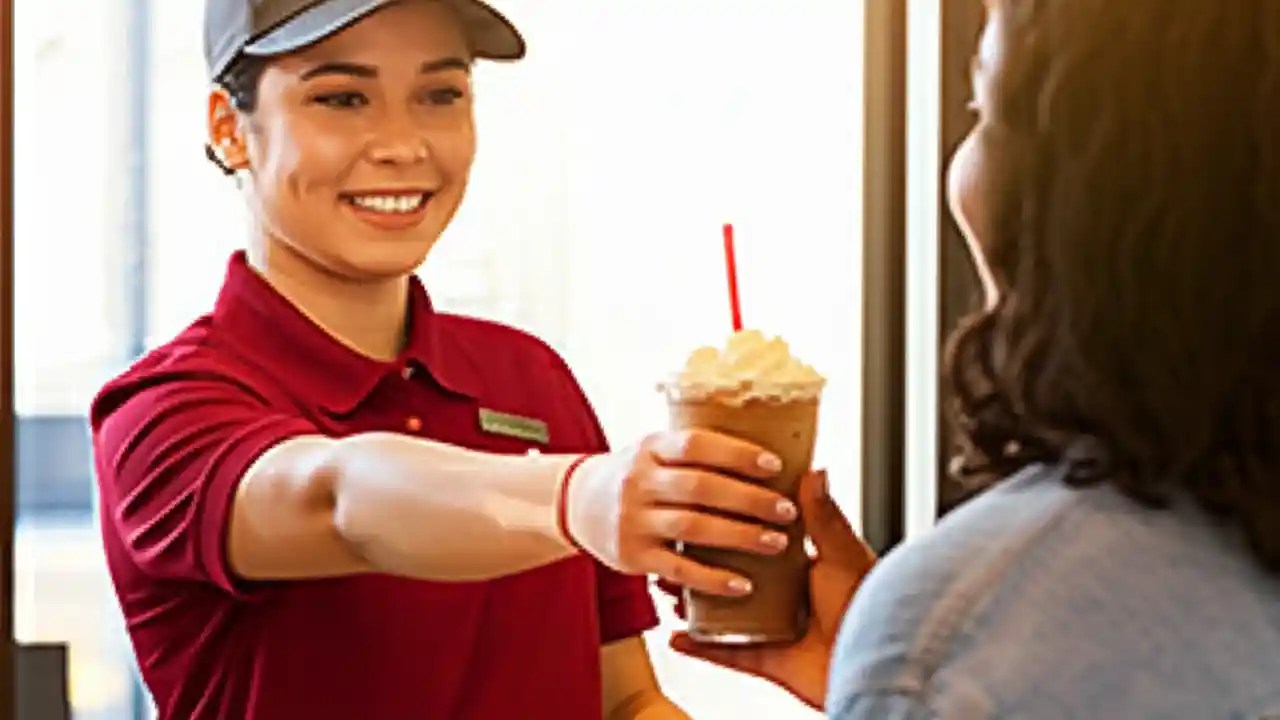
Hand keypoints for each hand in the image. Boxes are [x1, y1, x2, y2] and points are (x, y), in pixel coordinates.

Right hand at [563, 429, 799, 597]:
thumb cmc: (637, 477)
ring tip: (776, 542)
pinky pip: (677, 571)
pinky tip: (744, 585)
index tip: (775, 466)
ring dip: (740, 536)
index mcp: (651, 448)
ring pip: (692, 528)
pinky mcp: (632, 556)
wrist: (575, 504)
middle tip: (787, 510)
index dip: (737, 454)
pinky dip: (713, 580)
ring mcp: (634, 520)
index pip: (696, 445)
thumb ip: (696, 453)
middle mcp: (640, 481)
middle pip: (700, 488)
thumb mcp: (655, 452)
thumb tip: (767, 457)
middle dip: (750, 500)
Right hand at [662, 470, 875, 710]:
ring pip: (724, 613)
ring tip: (665, 585)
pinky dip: (700, 646)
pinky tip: (675, 635)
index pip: (764, 539)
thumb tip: (815, 469)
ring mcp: (776, 630)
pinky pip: (726, 653)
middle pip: (737, 574)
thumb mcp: (843, 554)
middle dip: (704, 562)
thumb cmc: (872, 608)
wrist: (884, 666)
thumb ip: (824, 517)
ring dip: (693, 602)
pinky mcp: (768, 661)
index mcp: (807, 568)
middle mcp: (789, 597)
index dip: (736, 523)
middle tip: (676, 542)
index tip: (708, 503)